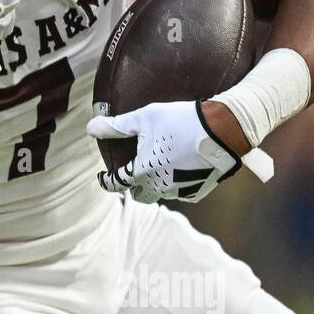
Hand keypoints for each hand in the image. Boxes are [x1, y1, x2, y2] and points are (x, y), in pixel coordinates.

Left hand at [86, 99, 258, 203]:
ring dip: (156, 184)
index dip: (106, 181)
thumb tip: (90, 128)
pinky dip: (177, 183)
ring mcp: (180, 191)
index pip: (116, 183)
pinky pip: (181, 192)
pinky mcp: (198, 191)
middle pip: (139, 195)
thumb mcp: (144, 118)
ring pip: (161, 194)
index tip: (102, 177)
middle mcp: (159, 186)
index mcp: (142, 171)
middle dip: (133, 186)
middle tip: (132, 173)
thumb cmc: (180, 121)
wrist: (223, 129)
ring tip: (159, 167)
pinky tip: (180, 169)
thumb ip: (116, 126)